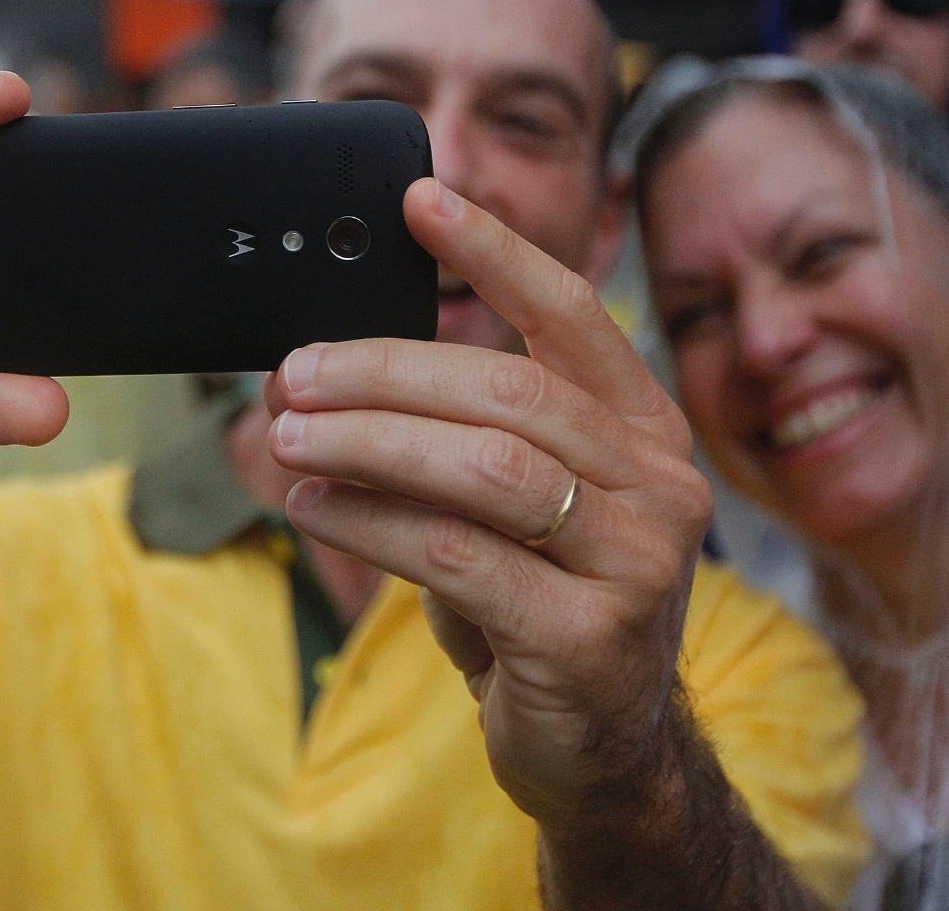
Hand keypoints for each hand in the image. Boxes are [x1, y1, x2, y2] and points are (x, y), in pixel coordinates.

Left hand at [266, 177, 711, 827]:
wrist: (598, 750)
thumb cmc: (537, 602)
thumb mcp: (517, 503)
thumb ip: (467, 431)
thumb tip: (335, 362)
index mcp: (645, 429)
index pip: (572, 315)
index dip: (494, 251)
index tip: (418, 198)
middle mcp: (661, 483)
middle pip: (507, 389)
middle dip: (385, 370)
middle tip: (293, 371)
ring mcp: (636, 562)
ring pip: (482, 467)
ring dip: (366, 441)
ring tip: (288, 433)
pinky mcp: (588, 638)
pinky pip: (454, 555)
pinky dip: (369, 520)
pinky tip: (312, 504)